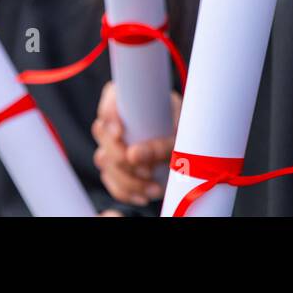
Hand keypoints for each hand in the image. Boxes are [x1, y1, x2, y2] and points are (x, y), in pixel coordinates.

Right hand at [91, 80, 180, 205]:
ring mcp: (112, 142)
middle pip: (101, 132)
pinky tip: (144, 195)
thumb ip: (160, 143)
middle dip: (120, 156)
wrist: (190, 149)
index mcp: (134, 99)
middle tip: (146, 170)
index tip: (120, 133)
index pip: (110, 97)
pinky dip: (125, 192)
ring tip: (155, 188)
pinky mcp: (113, 164)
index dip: (109, 113)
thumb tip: (133, 155)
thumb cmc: (185, 132)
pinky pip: (109, 180)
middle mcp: (118, 118)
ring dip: (127, 179)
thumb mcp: (180, 134)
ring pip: (103, 160)